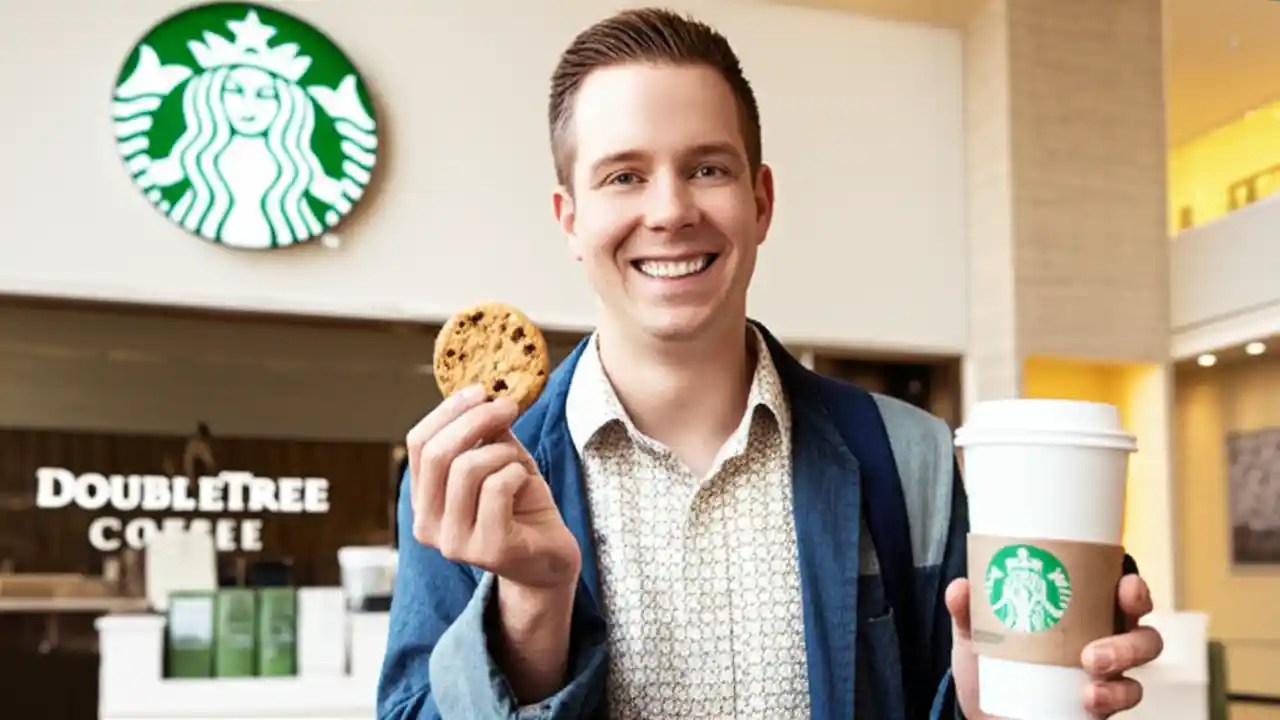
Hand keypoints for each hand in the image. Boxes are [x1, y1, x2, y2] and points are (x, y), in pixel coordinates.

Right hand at [406, 385, 580, 592]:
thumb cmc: (522, 507)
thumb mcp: (500, 461)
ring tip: (518, 464)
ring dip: (502, 453)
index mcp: (424, 501)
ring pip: (467, 469)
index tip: (480, 391)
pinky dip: (517, 473)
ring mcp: (455, 543)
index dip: (447, 411)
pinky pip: (497, 487)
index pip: (418, 444)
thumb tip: (482, 396)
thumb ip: (486, 434)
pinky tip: (525, 485)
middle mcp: (429, 526)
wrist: (550, 558)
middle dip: (476, 420)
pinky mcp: (487, 550)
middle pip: (438, 454)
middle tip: (508, 407)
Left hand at [946, 574, 1163, 718]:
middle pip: (1143, 632)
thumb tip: (960, 588)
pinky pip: (1127, 697)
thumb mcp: (976, 636)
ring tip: (1090, 677)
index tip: (1125, 586)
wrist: (984, 715)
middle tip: (1093, 653)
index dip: (1134, 588)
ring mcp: (1108, 674)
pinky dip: (1113, 698)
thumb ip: (967, 612)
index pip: (1120, 593)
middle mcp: (1103, 639)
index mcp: (1081, 611)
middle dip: (1131, 641)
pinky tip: (1088, 699)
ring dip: (1123, 668)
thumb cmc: (989, 665)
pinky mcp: (1103, 704)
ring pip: (1141, 669)